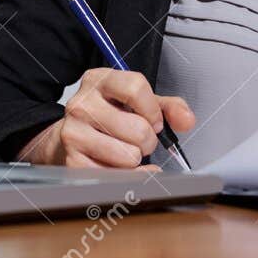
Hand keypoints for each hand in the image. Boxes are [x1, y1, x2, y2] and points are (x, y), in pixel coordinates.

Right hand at [18, 68, 195, 169]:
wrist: (70, 138)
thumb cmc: (110, 117)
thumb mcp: (138, 103)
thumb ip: (168, 107)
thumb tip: (186, 120)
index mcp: (99, 80)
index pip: (136, 87)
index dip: (154, 109)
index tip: (154, 121)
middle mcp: (81, 103)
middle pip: (138, 128)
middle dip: (147, 141)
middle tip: (139, 140)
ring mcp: (73, 132)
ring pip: (128, 156)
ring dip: (135, 160)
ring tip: (125, 151)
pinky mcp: (71, 161)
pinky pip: (114, 176)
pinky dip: (125, 177)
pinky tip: (117, 166)